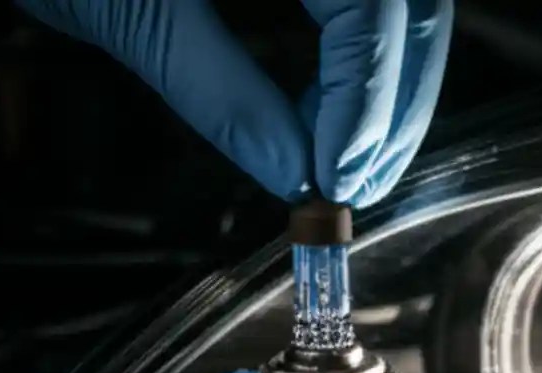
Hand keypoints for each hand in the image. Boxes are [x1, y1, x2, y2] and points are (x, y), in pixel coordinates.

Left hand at [17, 0, 452, 207]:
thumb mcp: (128, 7)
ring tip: (345, 162)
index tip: (336, 175)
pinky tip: (329, 112)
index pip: (373, 2)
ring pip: (403, 4)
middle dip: (396, 101)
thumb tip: (293, 174)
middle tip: (357, 184)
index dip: (369, 94)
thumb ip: (220, 89)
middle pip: (413, 5)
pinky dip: (358, 56)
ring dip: (387, 87)